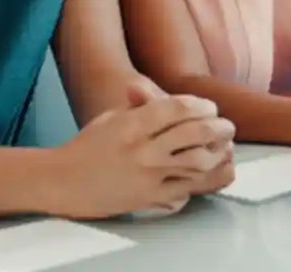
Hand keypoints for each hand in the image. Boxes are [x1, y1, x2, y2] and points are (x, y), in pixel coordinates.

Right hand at [44, 78, 235, 218]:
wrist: (64, 182)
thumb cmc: (89, 146)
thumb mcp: (113, 116)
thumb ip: (142, 104)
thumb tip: (168, 93)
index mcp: (132, 124)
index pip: (177, 108)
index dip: (201, 106)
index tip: (210, 107)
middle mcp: (142, 150)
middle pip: (195, 133)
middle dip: (218, 127)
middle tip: (226, 126)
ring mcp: (147, 176)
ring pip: (197, 163)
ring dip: (217, 153)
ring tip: (225, 147)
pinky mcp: (149, 197)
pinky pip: (186, 188)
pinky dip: (202, 179)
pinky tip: (209, 171)